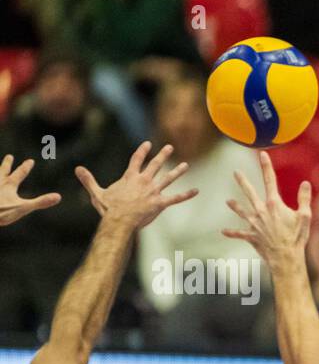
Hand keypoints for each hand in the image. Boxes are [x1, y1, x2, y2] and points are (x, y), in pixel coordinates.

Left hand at [0, 155, 60, 225]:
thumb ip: (40, 202)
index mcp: (9, 185)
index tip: (30, 161)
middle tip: (9, 156)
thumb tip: (58, 196)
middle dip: (7, 164)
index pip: (20, 173)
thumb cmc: (1, 211)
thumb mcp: (23, 208)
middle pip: (3, 170)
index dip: (25, 167)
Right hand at [76, 141, 196, 229]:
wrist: (119, 220)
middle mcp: (144, 181)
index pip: (136, 160)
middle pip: (155, 165)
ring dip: (177, 171)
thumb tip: (77, 168)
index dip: (142, 151)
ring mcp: (153, 192)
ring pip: (168, 179)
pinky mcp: (160, 203)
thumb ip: (88, 180)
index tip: (148, 144)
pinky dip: (186, 195)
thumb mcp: (96, 192)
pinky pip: (176, 198)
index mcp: (130, 177)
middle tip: (170, 147)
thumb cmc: (108, 208)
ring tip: (186, 165)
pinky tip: (196, 191)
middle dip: (163, 155)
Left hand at [223, 151, 311, 262]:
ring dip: (235, 206)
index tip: (262, 155)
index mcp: (274, 204)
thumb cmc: (296, 237)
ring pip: (242, 212)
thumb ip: (304, 199)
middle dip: (243, 181)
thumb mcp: (305, 217)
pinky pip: (240, 234)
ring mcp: (255, 223)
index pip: (270, 180)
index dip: (266, 166)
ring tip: (228, 201)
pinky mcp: (251, 236)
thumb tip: (305, 183)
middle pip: (250, 192)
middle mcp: (261, 211)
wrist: (285, 257)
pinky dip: (232, 233)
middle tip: (235, 172)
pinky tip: (223, 232)